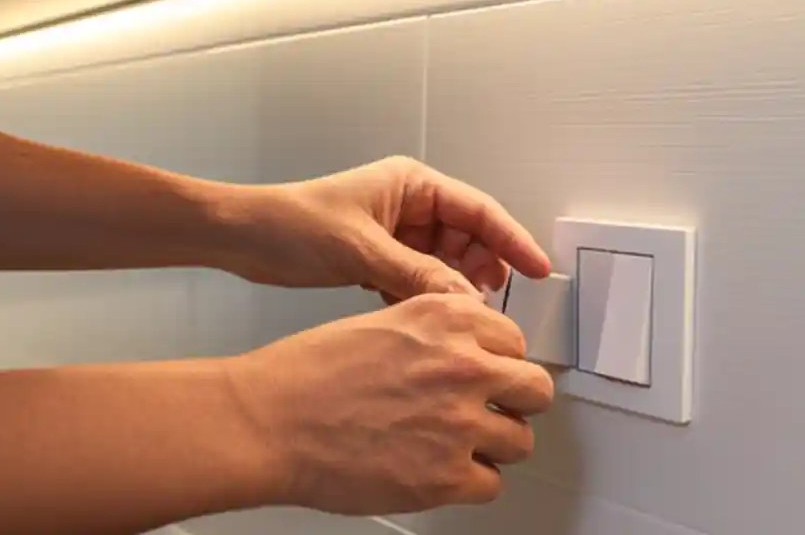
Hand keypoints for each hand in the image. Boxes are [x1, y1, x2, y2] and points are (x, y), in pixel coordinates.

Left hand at [211, 156, 549, 299]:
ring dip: (449, 288)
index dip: (512, 241)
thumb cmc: (295, 226)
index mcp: (412, 184)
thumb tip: (468, 303)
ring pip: (443, 262)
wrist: (241, 238)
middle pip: (466, 237)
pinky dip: (421, 297)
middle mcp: (409, 203)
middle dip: (479, 270)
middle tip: (487, 306)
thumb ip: (418, 276)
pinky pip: (417, 277)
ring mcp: (394, 231)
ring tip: (455, 318)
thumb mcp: (362, 251)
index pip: (478, 210)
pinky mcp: (377, 256)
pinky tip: (418, 318)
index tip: (538, 271)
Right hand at [225, 292, 554, 513]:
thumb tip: (467, 350)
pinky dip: (469, 483)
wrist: (269, 421)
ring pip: (520, 442)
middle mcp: (464, 366)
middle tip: (491, 411)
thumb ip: (435, 332)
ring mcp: (460, 424)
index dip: (500, 361)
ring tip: (456, 445)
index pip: (515, 341)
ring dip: (493, 446)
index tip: (489, 373)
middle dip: (515, 402)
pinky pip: (491, 485)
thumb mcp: (383, 321)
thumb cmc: (308, 373)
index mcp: (448, 319)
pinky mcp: (446, 477)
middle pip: (535, 389)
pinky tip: (438, 471)